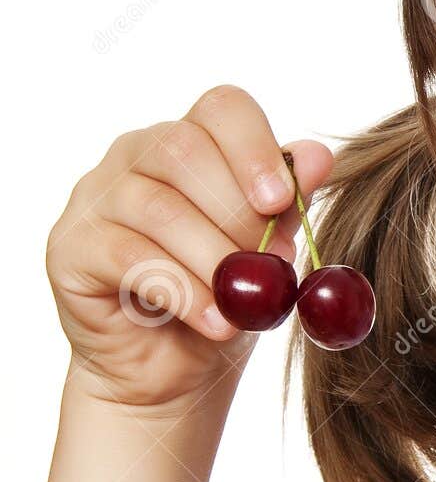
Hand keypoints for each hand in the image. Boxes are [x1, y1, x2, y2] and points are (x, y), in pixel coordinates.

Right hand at [45, 83, 331, 415]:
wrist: (171, 373)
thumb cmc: (221, 302)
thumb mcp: (267, 255)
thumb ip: (286, 206)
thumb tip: (319, 156)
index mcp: (192, 142)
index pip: (221, 108)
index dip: (254, 147)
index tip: (280, 200)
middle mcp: (135, 154)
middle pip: (184, 149)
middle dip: (237, 213)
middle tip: (272, 265)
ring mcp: (96, 196)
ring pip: (158, 208)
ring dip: (214, 261)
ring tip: (246, 307)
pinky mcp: (71, 246)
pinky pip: (129, 257)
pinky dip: (183, 292)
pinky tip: (216, 321)